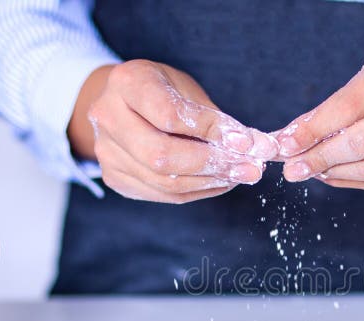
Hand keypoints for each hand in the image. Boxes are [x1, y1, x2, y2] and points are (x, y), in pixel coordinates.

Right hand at [69, 60, 278, 202]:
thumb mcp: (187, 88)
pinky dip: (199, 190)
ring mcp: (106, 152)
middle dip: (213, 165)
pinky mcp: (115, 178)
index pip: (170, 115)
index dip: (211, 131)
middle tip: (251, 168)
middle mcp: (107, 117)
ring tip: (241, 175)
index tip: (247, 142)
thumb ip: (215, 118)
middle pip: (162, 155)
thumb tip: (256, 147)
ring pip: (165, 182)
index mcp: (126, 82)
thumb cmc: (162, 91)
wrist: (122, 104)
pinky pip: (164, 194)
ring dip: (211, 182)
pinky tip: (221, 181)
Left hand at [275, 45, 363, 189]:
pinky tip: (334, 176)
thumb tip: (290, 139)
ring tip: (312, 171)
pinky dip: (354, 181)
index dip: (314, 129)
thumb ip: (331, 106)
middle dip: (321, 158)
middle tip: (293, 170)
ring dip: (336, 173)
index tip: (285, 145)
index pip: (350, 105)